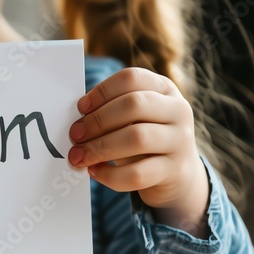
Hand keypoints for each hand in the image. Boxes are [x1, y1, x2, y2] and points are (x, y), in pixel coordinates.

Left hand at [68, 68, 209, 231]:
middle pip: (134, 105)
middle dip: (98, 121)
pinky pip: (138, 173)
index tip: (81, 107)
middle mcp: (177, 110)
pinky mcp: (172, 170)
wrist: (175, 169)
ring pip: (137, 138)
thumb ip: (110, 111)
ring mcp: (179, 140)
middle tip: (74, 134)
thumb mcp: (135, 115)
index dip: (102, 91)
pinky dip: (110, 175)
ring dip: (100, 148)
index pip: (131, 78)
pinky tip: (94, 171)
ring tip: (78, 156)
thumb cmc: (144, 134)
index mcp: (163, 88)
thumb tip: (76, 124)